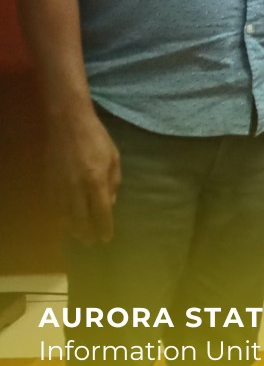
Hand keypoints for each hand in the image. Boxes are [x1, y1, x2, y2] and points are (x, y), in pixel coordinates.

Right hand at [48, 105, 120, 243]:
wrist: (67, 124)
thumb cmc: (96, 139)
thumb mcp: (114, 158)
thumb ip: (113, 183)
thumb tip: (109, 204)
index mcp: (96, 181)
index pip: (100, 213)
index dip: (104, 228)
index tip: (106, 238)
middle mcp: (76, 188)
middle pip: (80, 220)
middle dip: (87, 234)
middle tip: (92, 241)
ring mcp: (59, 187)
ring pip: (64, 218)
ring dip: (73, 229)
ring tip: (81, 235)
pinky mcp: (48, 184)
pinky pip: (54, 208)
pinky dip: (61, 219)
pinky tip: (67, 222)